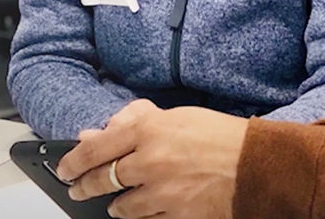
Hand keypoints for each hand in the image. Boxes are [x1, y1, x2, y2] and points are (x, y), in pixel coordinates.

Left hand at [55, 101, 246, 218]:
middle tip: (76, 189)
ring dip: (114, 205)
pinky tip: (142, 211)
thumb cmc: (220, 137)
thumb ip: (132, 122)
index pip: (94, 148)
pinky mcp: (177, 215)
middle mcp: (150, 161)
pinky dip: (140, 217)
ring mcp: (163, 192)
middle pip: (101, 179)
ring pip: (120, 206)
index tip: (65, 168)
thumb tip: (96, 133)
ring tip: (113, 203)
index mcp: (147, 130)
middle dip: (83, 187)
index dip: (72, 161)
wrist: (259, 166)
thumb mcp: (175, 117)